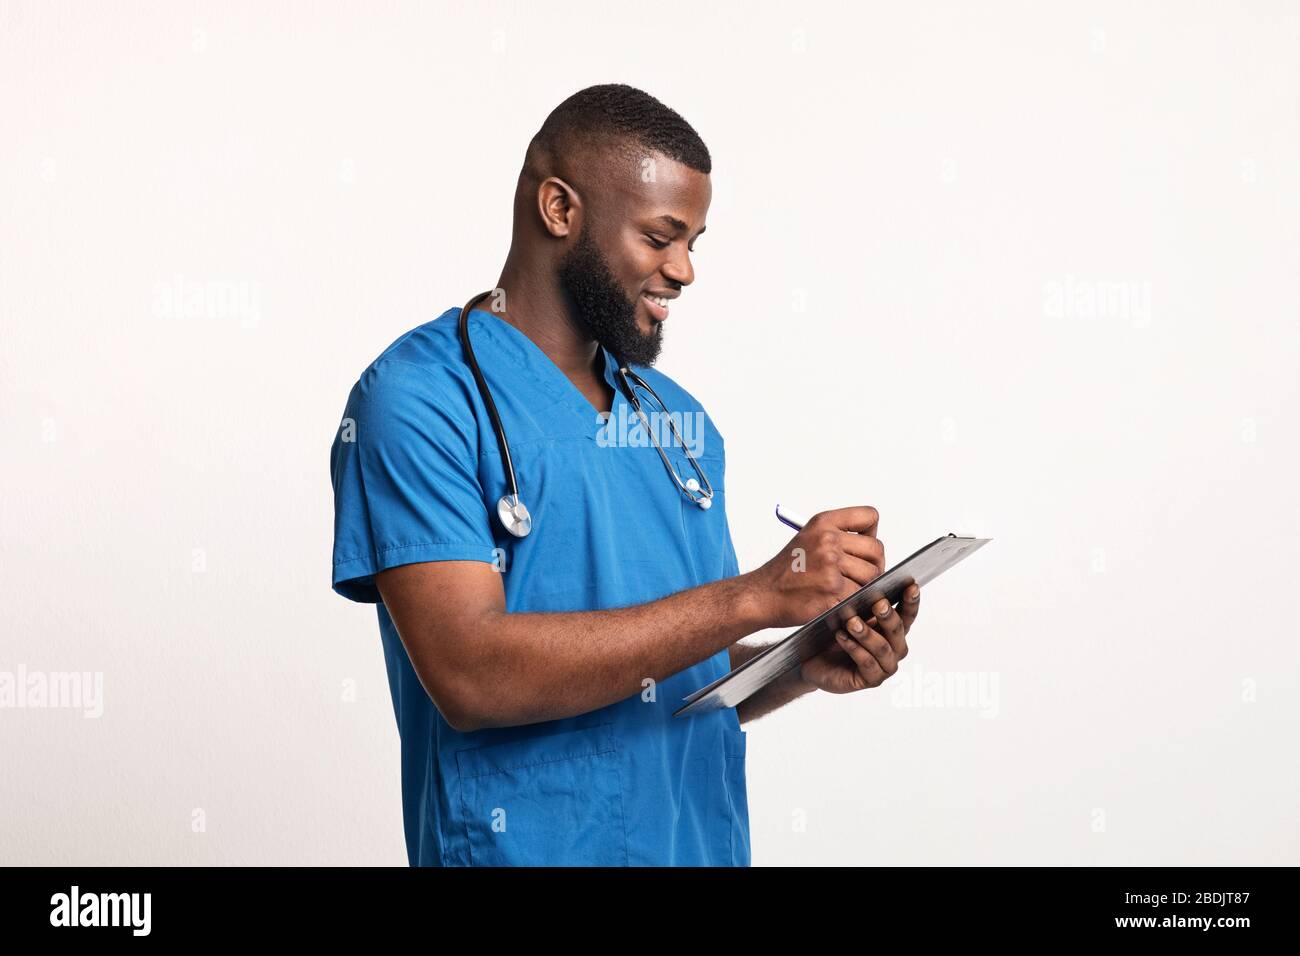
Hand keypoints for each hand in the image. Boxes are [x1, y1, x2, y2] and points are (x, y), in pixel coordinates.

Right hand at [747, 507, 884, 627]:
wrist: (763, 594)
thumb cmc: (786, 571)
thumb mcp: (809, 539)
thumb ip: (839, 536)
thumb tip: (873, 546)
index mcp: (823, 523)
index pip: (869, 516)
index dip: (871, 533)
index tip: (861, 547)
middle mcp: (828, 540)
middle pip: (876, 549)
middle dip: (873, 565)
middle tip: (861, 575)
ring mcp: (830, 565)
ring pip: (872, 574)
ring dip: (863, 586)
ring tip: (844, 589)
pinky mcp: (832, 589)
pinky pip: (860, 595)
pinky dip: (853, 601)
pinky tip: (837, 600)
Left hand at [799, 584, 920, 693]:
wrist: (814, 661)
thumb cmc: (833, 635)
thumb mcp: (847, 613)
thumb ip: (863, 598)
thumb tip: (874, 572)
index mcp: (892, 630)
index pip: (907, 615)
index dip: (911, 601)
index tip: (912, 586)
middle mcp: (894, 649)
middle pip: (898, 631)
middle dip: (888, 616)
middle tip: (879, 603)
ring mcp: (885, 666)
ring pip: (883, 648)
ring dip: (867, 634)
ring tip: (851, 622)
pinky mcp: (870, 680)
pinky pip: (867, 663)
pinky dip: (855, 649)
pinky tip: (842, 637)